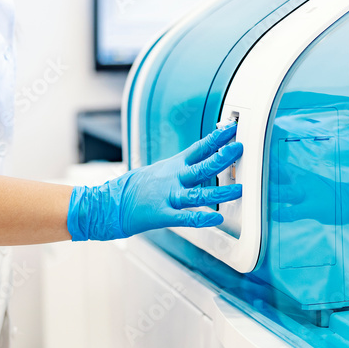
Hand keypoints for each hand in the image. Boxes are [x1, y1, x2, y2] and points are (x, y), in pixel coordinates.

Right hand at [67, 123, 243, 240]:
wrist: (109, 203)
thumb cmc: (136, 188)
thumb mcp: (159, 170)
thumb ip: (182, 167)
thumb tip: (202, 160)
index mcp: (173, 166)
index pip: (198, 148)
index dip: (217, 138)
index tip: (232, 129)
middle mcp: (173, 179)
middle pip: (202, 166)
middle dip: (222, 158)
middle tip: (239, 150)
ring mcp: (168, 197)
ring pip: (198, 193)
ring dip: (220, 191)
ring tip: (239, 189)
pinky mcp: (162, 215)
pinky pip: (185, 218)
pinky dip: (202, 218)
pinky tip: (216, 218)